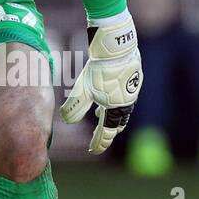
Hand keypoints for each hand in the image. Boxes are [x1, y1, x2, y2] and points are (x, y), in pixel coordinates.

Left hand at [60, 10, 141, 152]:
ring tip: (99, 116)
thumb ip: (75, 107)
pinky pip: (123, 98)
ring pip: (121, 110)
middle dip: (107, 133)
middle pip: (117, 124)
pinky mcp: (131, 80)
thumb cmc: (99, 70)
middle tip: (98, 140)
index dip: (99, 143)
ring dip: (110, 116)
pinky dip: (113, 103)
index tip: (93, 150)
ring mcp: (130, 92)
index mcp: (115, 109)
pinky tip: (106, 96)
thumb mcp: (82, 90)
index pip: (107, 133)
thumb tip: (66, 121)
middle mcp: (125, 104)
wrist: (117, 48)